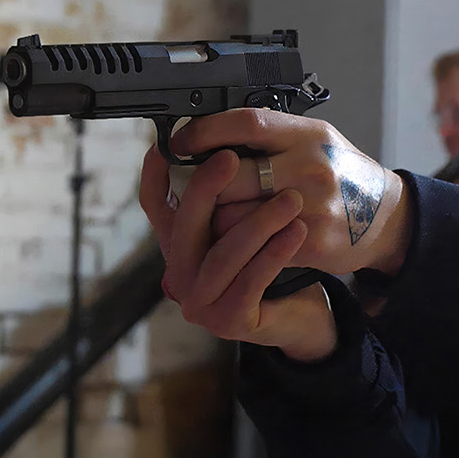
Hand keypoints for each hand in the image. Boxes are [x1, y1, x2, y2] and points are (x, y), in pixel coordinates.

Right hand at [141, 148, 336, 360]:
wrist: (304, 311)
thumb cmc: (276, 257)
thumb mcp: (250, 216)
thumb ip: (233, 187)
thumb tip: (226, 138)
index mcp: (181, 240)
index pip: (154, 202)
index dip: (155, 171)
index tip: (171, 142)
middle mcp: (181, 270)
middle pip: (183, 222)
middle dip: (206, 187)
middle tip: (231, 158)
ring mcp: (201, 300)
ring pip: (222, 253)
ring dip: (256, 222)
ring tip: (291, 200)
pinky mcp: (229, 320)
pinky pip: (250, 281)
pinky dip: (274, 254)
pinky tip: (298, 232)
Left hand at [165, 108, 411, 276]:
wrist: (387, 216)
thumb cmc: (342, 175)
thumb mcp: (314, 140)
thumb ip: (272, 136)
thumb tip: (213, 135)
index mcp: (307, 134)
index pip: (246, 123)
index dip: (206, 131)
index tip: (183, 140)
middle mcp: (310, 165)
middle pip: (231, 174)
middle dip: (205, 185)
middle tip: (194, 189)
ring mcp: (311, 205)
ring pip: (234, 215)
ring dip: (215, 221)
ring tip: (214, 219)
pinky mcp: (311, 241)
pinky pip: (256, 245)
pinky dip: (240, 245)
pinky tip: (239, 242)